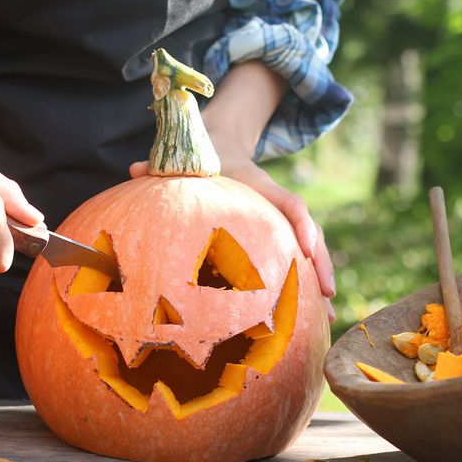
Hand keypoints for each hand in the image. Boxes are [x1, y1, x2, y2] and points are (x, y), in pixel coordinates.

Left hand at [129, 60, 334, 320]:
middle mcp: (276, 204)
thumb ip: (161, 166)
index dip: (298, 223)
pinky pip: (297, 260)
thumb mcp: (185, 161)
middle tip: (328, 295)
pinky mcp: (278, 233)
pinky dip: (306, 285)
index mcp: (258, 186)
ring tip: (327, 319)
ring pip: (309, 251)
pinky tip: (309, 317)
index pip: (287, 202)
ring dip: (320, 282)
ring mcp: (280, 220)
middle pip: (308, 233)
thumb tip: (133, 170)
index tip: (306, 247)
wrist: (223, 143)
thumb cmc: (202, 159)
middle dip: (320, 263)